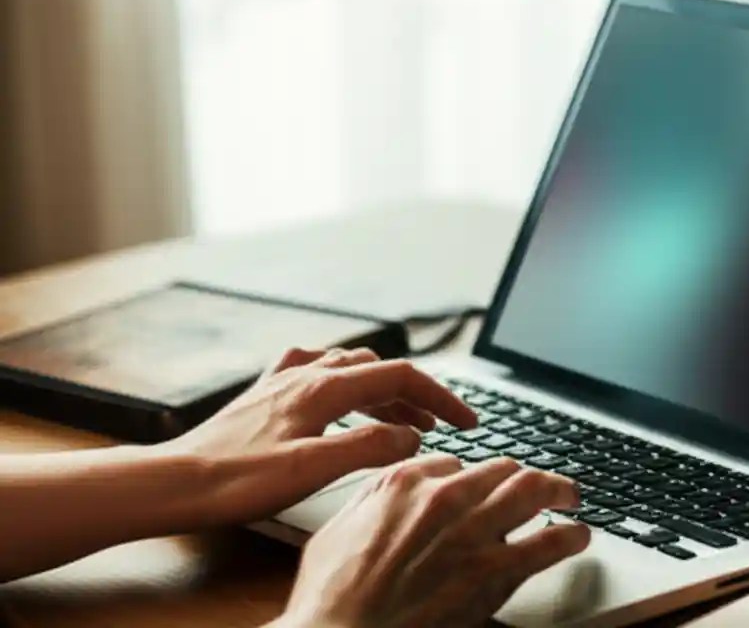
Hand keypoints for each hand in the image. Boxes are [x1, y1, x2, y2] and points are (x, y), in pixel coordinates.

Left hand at [164, 347, 476, 527]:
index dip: (442, 397)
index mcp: (324, 387)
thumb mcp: (314, 468)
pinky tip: (341, 399)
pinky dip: (345, 384)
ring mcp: (284, 382)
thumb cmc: (238, 480)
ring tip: (406, 419)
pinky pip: (318, 374)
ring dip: (385, 392)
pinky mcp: (266, 397)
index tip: (468, 421)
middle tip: (443, 424)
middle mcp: (306, 374)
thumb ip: (371, 446)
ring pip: (351, 371)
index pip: (401, 376)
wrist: (175, 483)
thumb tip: (412, 434)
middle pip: (380, 370)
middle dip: (418, 395)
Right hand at [274, 455, 590, 627]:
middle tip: (535, 487)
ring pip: (533, 489)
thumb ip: (370, 501)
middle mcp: (444, 497)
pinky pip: (549, 542)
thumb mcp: (336, 531)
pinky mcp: (497, 570)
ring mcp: (474, 531)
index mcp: (402, 483)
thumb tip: (391, 489)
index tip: (478, 489)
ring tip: (569, 496)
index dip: (468, 478)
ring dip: (558, 490)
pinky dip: (570, 536)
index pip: (453, 463)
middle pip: (501, 469)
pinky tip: (579, 536)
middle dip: (520, 477)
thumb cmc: (331, 597)